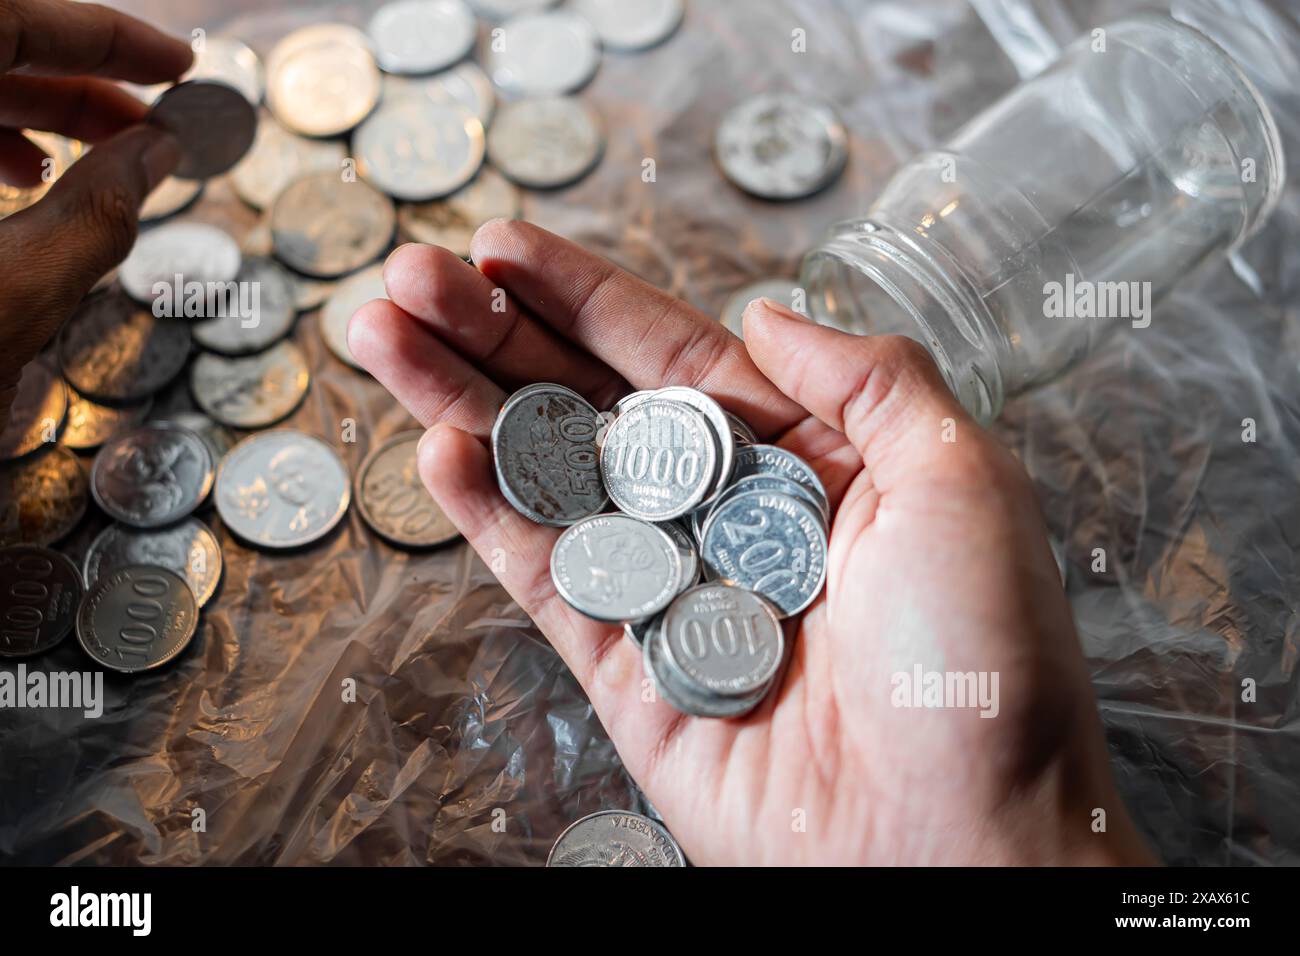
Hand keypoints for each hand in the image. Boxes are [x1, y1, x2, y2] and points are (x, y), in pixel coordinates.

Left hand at [0, 0, 191, 424]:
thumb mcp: (18, 293)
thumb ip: (102, 210)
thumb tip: (160, 151)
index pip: (11, 18)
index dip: (105, 34)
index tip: (179, 62)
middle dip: (79, 83)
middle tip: (156, 130)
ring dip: (36, 111)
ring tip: (107, 162)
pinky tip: (26, 179)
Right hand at [350, 221, 1152, 864]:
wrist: (959, 841)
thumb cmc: (984, 664)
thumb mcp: (960, 480)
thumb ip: (867, 378)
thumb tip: (765, 313)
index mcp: (808, 463)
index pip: (673, 358)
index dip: (585, 299)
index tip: (504, 247)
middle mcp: (730, 520)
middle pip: (592, 407)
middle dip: (499, 336)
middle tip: (413, 276)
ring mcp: (671, 593)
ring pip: (550, 481)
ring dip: (464, 405)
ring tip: (384, 333)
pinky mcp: (629, 673)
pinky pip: (550, 578)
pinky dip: (491, 513)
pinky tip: (439, 446)